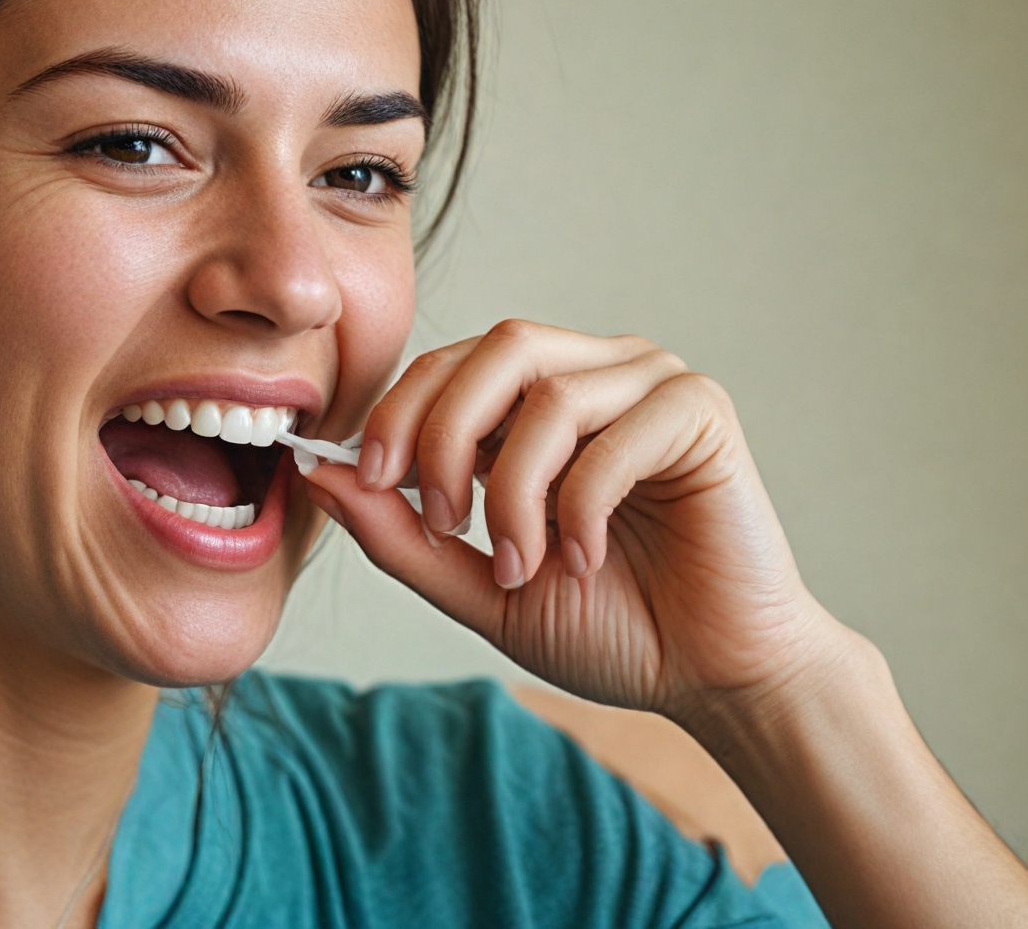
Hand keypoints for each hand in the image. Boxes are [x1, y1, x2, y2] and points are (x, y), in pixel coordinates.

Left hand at [301, 320, 850, 715]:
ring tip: (523, 565)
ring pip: (547, 393)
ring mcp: (651, 384)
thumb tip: (318, 474)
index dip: (397, 411)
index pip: (450, 362)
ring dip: (513, 491)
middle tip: (444, 521)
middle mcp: (595, 373)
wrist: (709, 677)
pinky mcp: (700, 410)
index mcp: (537, 402)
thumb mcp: (479, 586)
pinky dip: (581, 506)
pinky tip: (587, 560)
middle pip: (496, 349)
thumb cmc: (610, 626)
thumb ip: (402, 534)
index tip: (368, 484)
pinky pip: (615, 432)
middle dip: (443, 433)